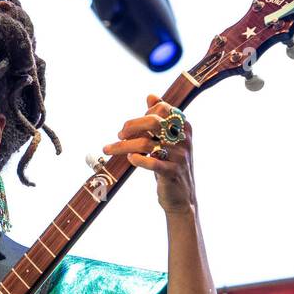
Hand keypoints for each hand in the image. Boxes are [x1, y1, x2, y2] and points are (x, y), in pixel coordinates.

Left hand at [103, 94, 197, 215]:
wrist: (181, 197)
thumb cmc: (170, 164)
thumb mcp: (168, 140)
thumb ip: (160, 117)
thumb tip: (150, 96)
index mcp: (184, 126)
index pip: (162, 108)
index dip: (142, 115)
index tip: (130, 127)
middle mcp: (184, 139)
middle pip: (153, 122)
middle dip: (131, 126)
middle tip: (119, 134)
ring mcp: (179, 156)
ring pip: (146, 144)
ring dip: (123, 145)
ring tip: (109, 149)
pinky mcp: (172, 173)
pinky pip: (152, 163)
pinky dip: (138, 159)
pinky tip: (129, 159)